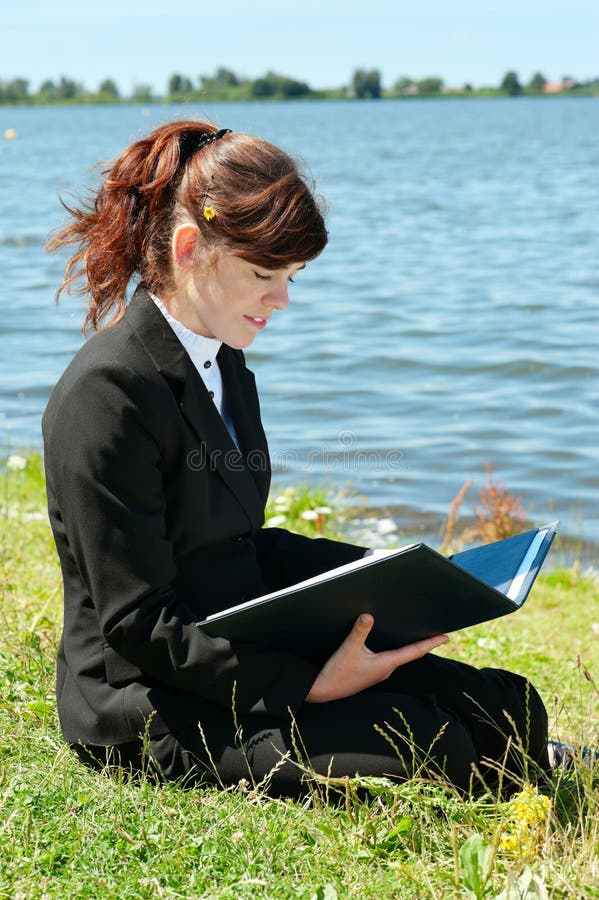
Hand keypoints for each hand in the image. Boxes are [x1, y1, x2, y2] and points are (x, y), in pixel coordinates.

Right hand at [305, 613, 448, 703]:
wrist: (323, 691)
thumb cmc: (337, 673)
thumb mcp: (348, 649)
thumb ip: (359, 631)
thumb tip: (368, 616)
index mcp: (386, 664)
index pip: (413, 652)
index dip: (430, 643)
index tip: (446, 637)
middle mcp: (386, 670)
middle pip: (409, 655)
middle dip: (422, 644)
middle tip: (435, 633)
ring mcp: (378, 673)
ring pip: (398, 658)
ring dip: (408, 648)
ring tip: (415, 636)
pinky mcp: (369, 674)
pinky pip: (388, 660)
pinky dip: (395, 651)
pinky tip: (388, 646)